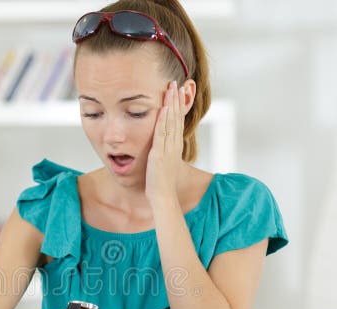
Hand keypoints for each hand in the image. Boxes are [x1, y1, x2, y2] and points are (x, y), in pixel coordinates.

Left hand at [145, 80, 186, 202]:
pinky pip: (161, 134)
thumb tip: (157, 149)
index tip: (178, 93)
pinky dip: (162, 120)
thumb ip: (161, 154)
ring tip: (172, 88)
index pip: (177, 122)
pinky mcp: (159, 154)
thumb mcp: (162, 164)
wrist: (163, 197)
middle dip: (176, 100)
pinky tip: (163, 108)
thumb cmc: (160, 184)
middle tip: (177, 83)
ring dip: (171, 104)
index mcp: (174, 147)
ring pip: (170, 122)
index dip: (178, 107)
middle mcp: (173, 145)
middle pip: (176, 118)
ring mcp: (167, 149)